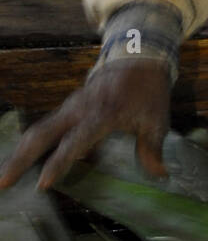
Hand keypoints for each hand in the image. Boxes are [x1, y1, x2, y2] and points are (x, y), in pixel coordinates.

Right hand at [0, 58, 171, 191]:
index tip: (42, 184)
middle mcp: (79, 109)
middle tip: (3, 183)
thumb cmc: (148, 90)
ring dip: (20, 154)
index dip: (59, 163)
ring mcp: (70, 107)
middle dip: (20, 159)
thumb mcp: (156, 119)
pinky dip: (32, 146)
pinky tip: (23, 165)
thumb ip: (151, 148)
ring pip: (38, 131)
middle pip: (42, 134)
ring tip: (4, 179)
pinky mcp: (68, 108)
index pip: (75, 142)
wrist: (139, 56)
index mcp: (101, 113)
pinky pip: (46, 128)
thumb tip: (159, 175)